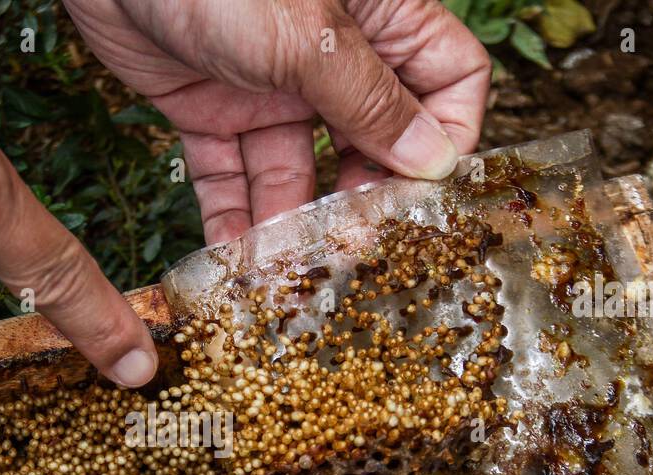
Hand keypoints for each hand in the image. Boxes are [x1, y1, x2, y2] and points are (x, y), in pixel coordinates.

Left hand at [65, 0, 489, 242]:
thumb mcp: (309, 36)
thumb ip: (371, 101)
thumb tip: (433, 160)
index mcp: (379, 18)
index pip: (446, 81)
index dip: (444, 138)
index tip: (424, 194)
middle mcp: (328, 56)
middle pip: (368, 140)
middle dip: (360, 198)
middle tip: (350, 248)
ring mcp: (267, 85)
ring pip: (293, 169)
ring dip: (289, 222)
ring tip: (285, 272)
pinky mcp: (206, 107)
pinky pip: (227, 172)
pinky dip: (228, 215)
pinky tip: (232, 258)